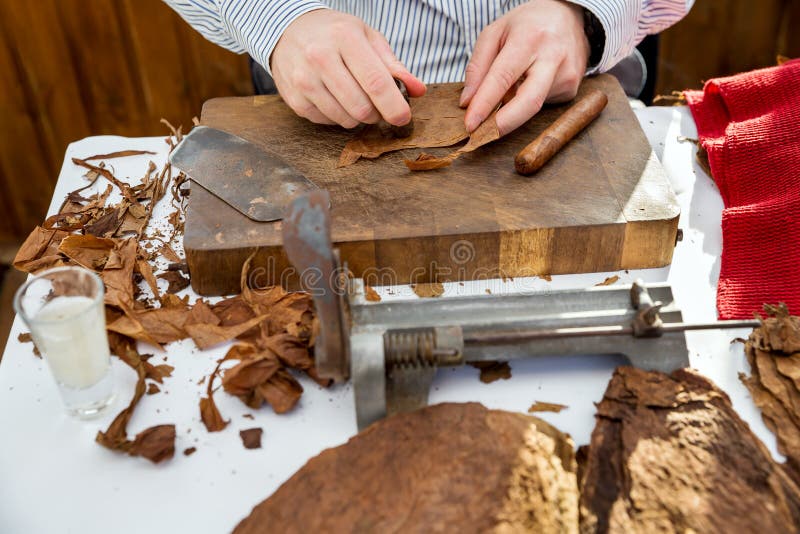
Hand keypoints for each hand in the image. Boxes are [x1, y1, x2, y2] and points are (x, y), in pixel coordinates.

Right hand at [271, 9, 425, 128]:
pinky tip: (335, 98)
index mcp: (345, 37)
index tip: (403, 117)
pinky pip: (328, 122)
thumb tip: (418, 90)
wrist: (290, 31)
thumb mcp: (368, 38)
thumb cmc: (336, 35)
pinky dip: (338, 117)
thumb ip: (394, 66)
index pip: (375, 82)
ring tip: (355, 98)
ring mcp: (304, 80)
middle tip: (377, 105)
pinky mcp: (295, 99)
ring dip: (358, 117)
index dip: (394, 106)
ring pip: (345, 119)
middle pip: (361, 107)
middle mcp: (320, 57)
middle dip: (377, 114)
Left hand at [460, 0, 589, 134]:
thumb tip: (468, 102)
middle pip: (529, 102)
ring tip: (507, 89)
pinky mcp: (572, 88)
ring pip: (532, 106)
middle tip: (482, 137)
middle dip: (503, 125)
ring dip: (511, 108)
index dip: (485, 104)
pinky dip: (525, 101)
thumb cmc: (527, 24)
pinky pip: (541, 104)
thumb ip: (477, 66)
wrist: (569, 16)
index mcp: (530, 38)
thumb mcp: (495, 33)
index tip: (470, 124)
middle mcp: (553, 56)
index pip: (503, 77)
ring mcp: (567, 74)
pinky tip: (528, 83)